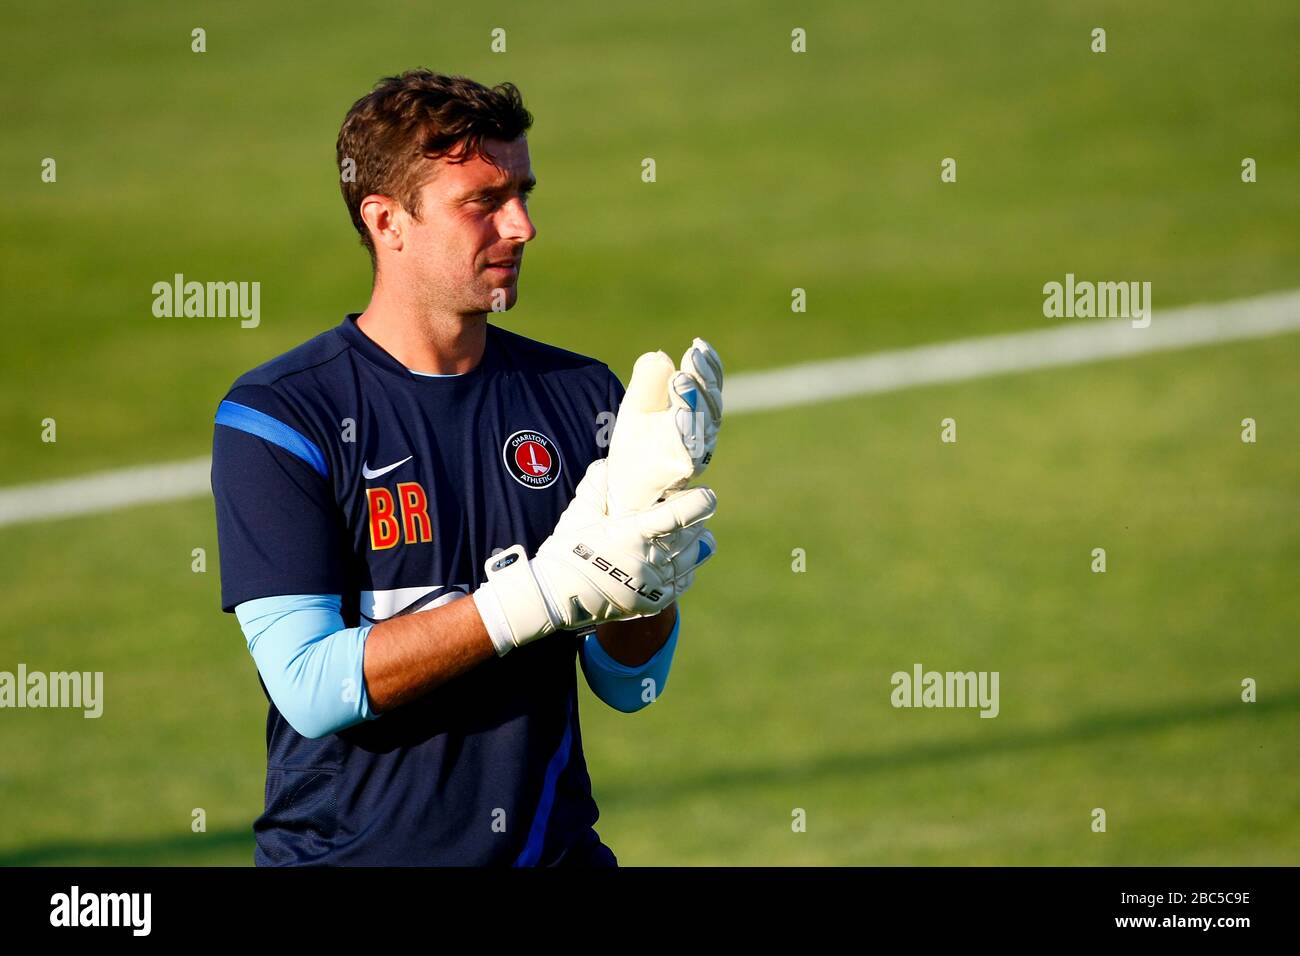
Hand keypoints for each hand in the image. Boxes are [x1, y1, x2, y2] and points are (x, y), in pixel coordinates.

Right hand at [473, 458, 716, 654]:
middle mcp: (646, 561)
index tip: (707, 495)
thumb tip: (612, 464)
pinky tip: (684, 559)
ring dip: (698, 542)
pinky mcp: (651, 603)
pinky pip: (682, 582)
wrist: (554, 597)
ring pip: (692, 559)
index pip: (678, 515)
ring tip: (697, 532)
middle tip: (695, 508)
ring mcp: (650, 585)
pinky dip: (687, 568)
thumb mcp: (579, 513)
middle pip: (690, 536)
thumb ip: (598, 485)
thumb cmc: (566, 550)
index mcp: (630, 534)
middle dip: (697, 520)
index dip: (699, 503)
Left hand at [606, 337, 723, 516]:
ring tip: (681, 379)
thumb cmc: (638, 443)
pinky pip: (687, 453)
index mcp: (697, 412)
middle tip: (690, 357)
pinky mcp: (679, 472)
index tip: (699, 345)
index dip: (709, 366)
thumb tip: (661, 357)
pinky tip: (678, 416)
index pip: (710, 386)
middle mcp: (703, 433)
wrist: (625, 486)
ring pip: (701, 425)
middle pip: (709, 403)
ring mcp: (694, 453)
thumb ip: (648, 380)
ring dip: (693, 401)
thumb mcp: (638, 404)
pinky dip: (685, 434)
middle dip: (701, 379)